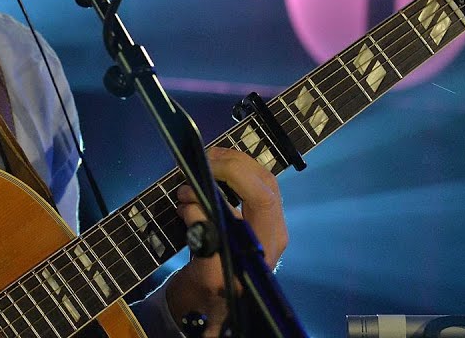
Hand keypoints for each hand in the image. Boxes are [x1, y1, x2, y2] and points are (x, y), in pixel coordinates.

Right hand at [163, 147, 286, 335]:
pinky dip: (230, 173)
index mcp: (267, 240)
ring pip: (259, 176)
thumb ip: (201, 234)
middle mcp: (273, 225)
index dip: (235, 174)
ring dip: (231, 164)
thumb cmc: (215, 290)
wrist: (220, 303)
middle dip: (232, 162)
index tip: (205, 169)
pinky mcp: (257, 214)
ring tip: (202, 165)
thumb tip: (191, 203)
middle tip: (200, 161)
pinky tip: (209, 174)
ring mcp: (268, 218)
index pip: (262, 195)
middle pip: (264, 178)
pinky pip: (250, 183)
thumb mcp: (205, 269)